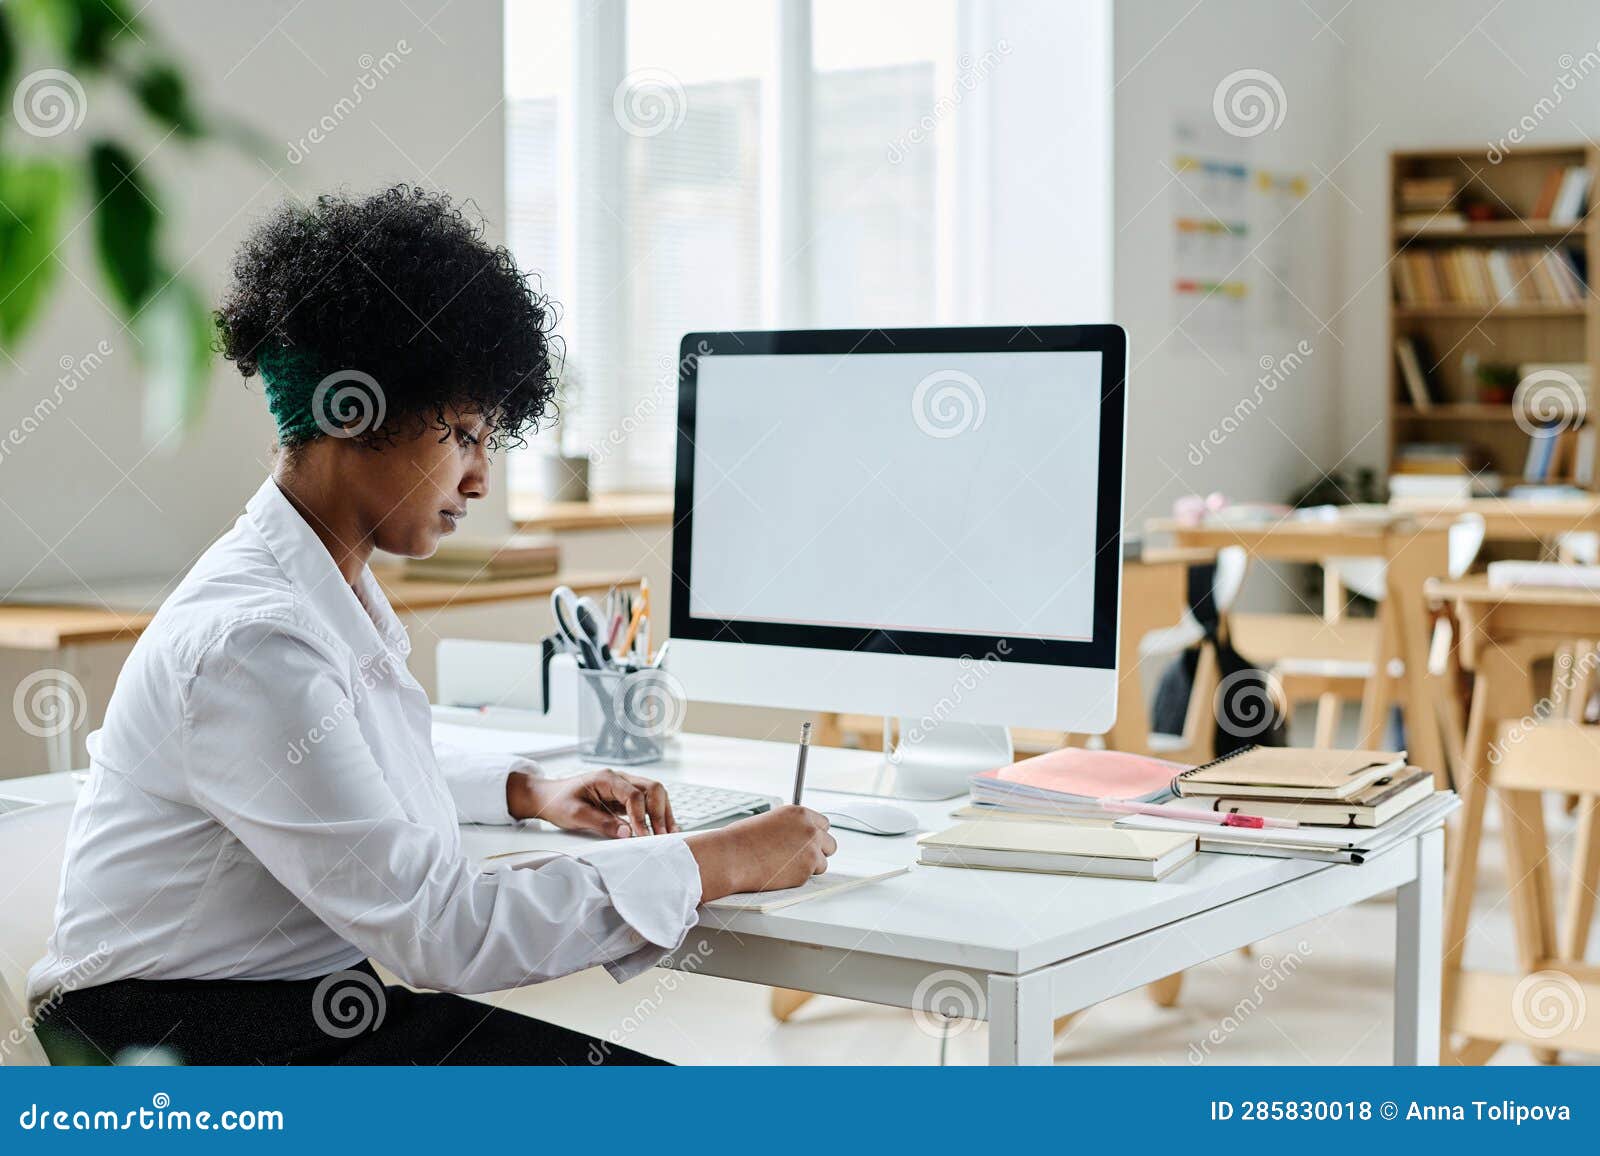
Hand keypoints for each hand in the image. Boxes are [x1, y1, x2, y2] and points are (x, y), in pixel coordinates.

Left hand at [508, 768, 675, 836]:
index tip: (643, 836)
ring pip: (654, 793)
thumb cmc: (558, 802)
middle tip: (661, 835)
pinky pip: (647, 802)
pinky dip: (657, 814)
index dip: (641, 816)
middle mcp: (619, 779)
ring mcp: (624, 787)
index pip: (634, 794)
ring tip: (668, 832)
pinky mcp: (625, 797)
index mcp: (607, 778)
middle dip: (659, 812)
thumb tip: (627, 833)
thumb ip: (602, 823)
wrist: (548, 797)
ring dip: (663, 812)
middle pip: (652, 788)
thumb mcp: (575, 815)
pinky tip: (662, 827)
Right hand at [685, 805, 836, 902]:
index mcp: (800, 813)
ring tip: (786, 867)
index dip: (814, 835)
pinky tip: (780, 873)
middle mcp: (810, 829)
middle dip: (818, 851)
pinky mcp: (807, 871)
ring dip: (809, 866)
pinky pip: (810, 877)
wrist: (732, 857)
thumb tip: (797, 837)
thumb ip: (790, 827)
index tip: (807, 843)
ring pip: (823, 862)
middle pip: (830, 843)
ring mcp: (811, 850)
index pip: (823, 824)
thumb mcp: (770, 822)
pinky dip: (798, 878)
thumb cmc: (742, 840)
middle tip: (801, 858)